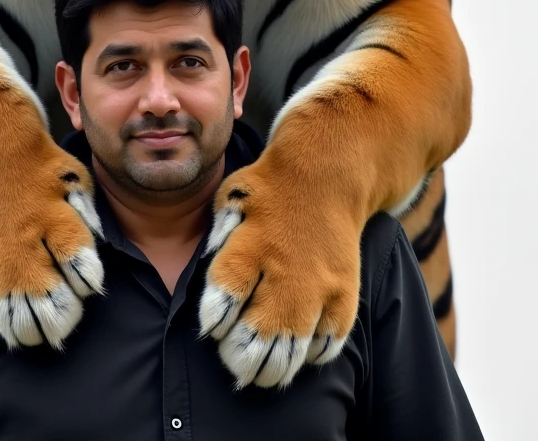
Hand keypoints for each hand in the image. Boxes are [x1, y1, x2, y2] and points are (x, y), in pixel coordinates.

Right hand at [0, 139, 103, 348]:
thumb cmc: (39, 170)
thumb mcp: (75, 179)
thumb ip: (88, 216)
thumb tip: (97, 252)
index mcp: (55, 217)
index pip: (80, 266)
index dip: (86, 285)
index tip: (84, 287)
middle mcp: (20, 240)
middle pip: (46, 301)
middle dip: (60, 320)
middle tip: (62, 322)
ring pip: (9, 314)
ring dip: (26, 331)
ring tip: (34, 332)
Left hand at [199, 150, 360, 387]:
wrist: (326, 176)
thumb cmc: (268, 190)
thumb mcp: (232, 197)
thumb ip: (219, 234)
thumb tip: (207, 264)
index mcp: (252, 243)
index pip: (227, 293)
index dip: (215, 319)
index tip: (212, 329)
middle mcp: (287, 270)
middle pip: (259, 332)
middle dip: (241, 357)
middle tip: (234, 362)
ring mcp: (319, 286)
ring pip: (293, 348)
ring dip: (273, 369)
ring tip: (260, 375)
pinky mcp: (344, 295)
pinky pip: (328, 342)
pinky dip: (311, 355)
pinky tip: (297, 354)